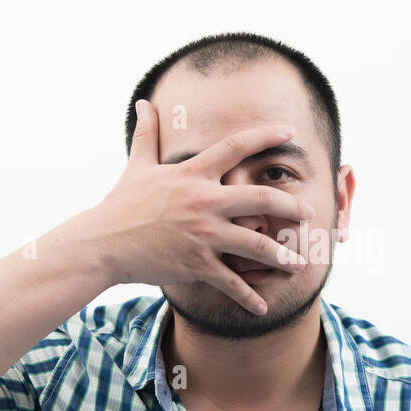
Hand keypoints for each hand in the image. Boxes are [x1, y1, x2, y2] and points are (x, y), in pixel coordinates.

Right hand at [95, 99, 313, 314]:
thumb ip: (147, 134)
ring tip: (300, 263)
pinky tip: (262, 307)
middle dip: (289, 206)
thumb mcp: (136, 165)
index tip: (289, 132)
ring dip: (282, 256)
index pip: (235, 148)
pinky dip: (247, 297)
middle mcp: (202, 201)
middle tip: (309, 212)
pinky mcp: (196, 263)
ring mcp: (202, 234)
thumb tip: (143, 102)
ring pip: (255, 244)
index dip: (264, 136)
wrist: (101, 243)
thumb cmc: (120, 205)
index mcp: (192, 174)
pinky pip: (230, 281)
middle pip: (259, 199)